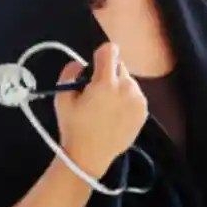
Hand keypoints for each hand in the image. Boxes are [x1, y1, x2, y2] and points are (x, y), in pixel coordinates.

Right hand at [55, 42, 147, 178]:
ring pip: (128, 80)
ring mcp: (138, 99)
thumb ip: (70, 73)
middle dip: (108, 73)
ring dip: (118, 86)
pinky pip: (135, 94)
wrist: (90, 156)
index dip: (100, 55)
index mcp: (106, 83)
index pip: (110, 50)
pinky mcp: (144, 110)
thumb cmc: (74, 127)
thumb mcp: (62, 99)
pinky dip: (126, 99)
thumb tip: (81, 63)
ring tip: (105, 107)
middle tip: (96, 93)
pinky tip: (115, 115)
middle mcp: (127, 87)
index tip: (94, 68)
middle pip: (119, 65)